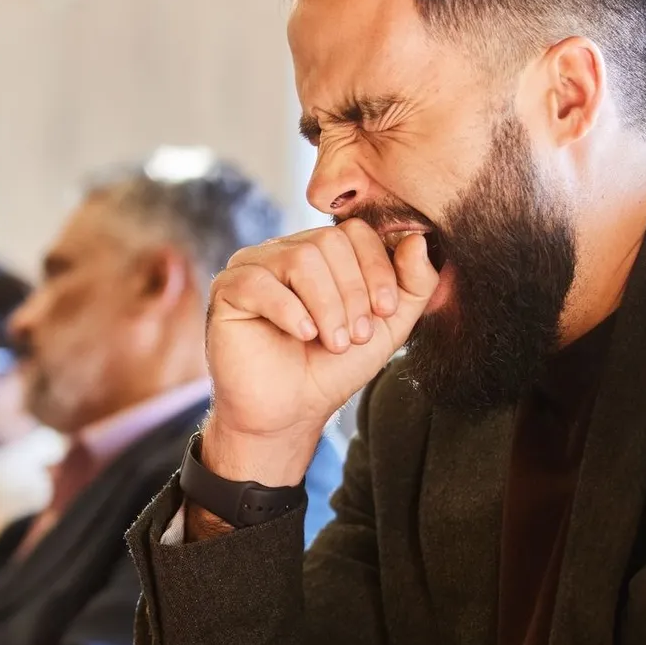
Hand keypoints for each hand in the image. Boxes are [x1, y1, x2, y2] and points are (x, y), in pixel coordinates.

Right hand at [204, 221, 437, 484]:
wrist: (289, 413)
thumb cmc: (332, 369)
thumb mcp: (388, 328)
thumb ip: (414, 286)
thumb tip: (418, 241)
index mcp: (322, 253)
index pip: (355, 231)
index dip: (377, 268)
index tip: (383, 312)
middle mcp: (285, 251)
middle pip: (328, 241)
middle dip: (352, 292)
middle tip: (355, 336)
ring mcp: (252, 267)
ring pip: (299, 259)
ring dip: (326, 305)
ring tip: (332, 342)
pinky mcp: (227, 289)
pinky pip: (259, 282)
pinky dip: (289, 311)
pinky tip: (302, 336)